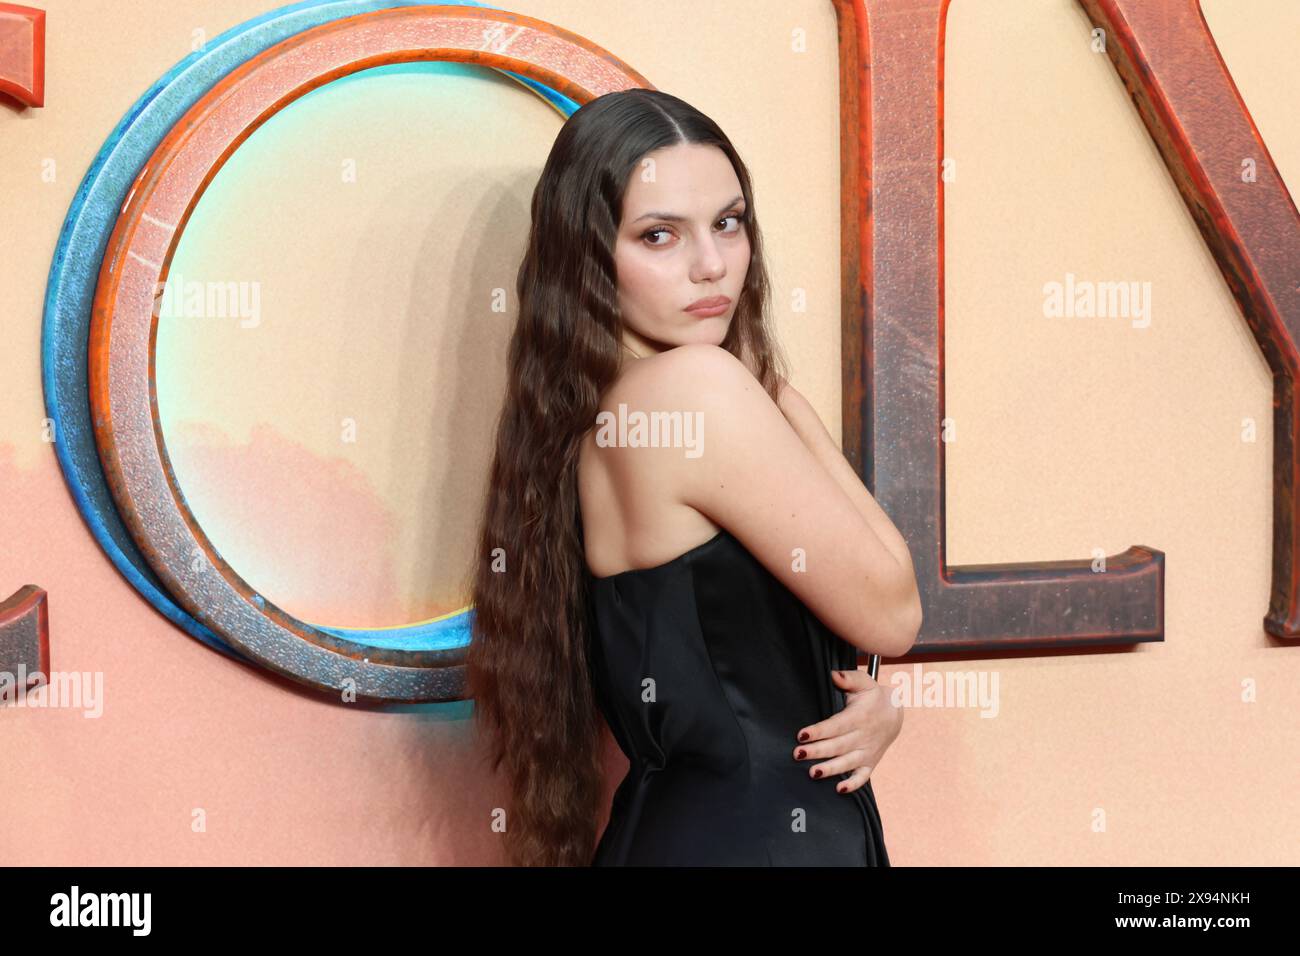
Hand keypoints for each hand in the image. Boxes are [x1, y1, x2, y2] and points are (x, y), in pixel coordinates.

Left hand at [792, 669, 902, 793]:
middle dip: (818, 751)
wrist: (895, 714)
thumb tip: (834, 675)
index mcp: (859, 717)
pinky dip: (853, 784)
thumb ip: (849, 678)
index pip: (836, 726)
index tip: (802, 734)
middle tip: (798, 754)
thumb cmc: (873, 697)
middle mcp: (863, 736)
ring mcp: (867, 751)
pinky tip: (840, 790)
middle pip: (838, 746)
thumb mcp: (865, 683)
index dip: (819, 731)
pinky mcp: (870, 763)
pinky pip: (863, 776)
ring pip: (848, 763)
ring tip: (813, 773)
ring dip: (831, 769)